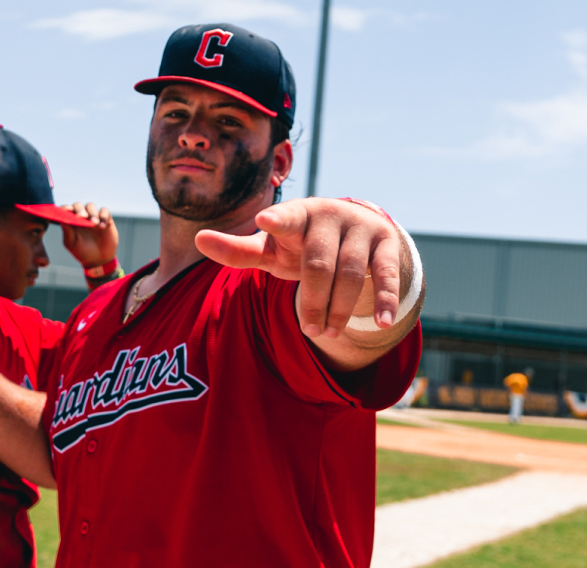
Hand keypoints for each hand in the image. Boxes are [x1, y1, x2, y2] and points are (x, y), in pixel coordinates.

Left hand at [59, 202, 118, 269]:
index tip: (66, 210)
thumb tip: (62, 219)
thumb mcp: (72, 243)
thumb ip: (67, 231)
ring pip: (90, 206)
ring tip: (94, 224)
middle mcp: (81, 217)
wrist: (98, 260)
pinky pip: (105, 212)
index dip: (65, 208)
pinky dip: (103, 217)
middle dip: (79, 210)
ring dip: (91, 213)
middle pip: (78, 206)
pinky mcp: (105, 219)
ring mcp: (93, 217)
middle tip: (82, 216)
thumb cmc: (82, 252)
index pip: (66, 210)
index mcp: (71, 221)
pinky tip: (102, 227)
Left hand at [194, 198, 403, 338]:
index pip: (285, 218)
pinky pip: (387, 273)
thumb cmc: (300, 245)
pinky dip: (387, 299)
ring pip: (351, 273)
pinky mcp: (387, 242)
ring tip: (328, 333)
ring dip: (340, 308)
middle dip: (312, 301)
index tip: (264, 219)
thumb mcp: (270, 250)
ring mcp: (361, 228)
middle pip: (319, 264)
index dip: (276, 220)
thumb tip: (198, 238)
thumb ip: (238, 250)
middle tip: (309, 331)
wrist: (353, 233)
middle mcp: (330, 215)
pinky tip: (385, 323)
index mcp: (296, 215)